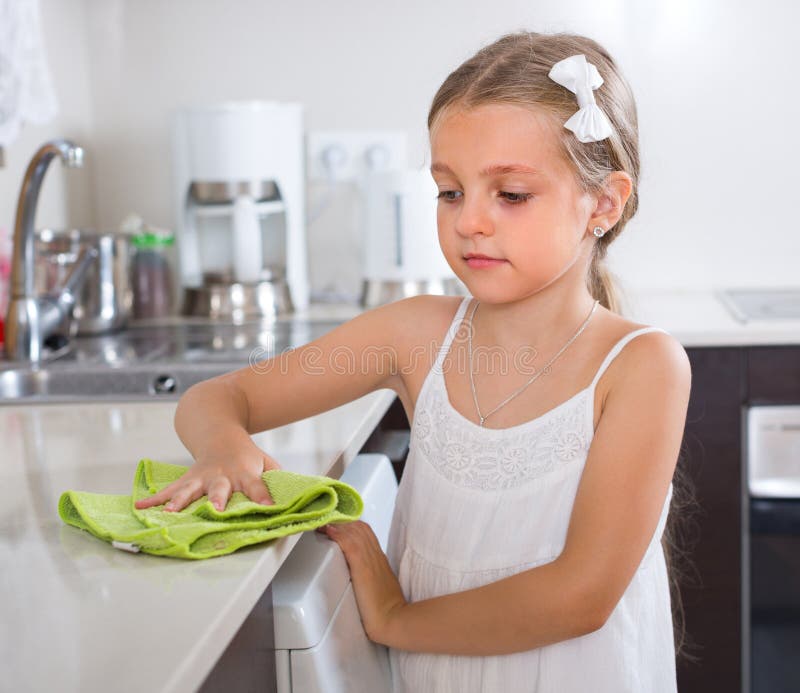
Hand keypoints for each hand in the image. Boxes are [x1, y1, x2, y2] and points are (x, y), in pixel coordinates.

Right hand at [133, 449, 280, 511]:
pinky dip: (153, 498)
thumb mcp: (265, 461)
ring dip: (180, 502)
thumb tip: (290, 497)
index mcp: (244, 472)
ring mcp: (201, 477)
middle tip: (214, 510)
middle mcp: (221, 476)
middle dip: (216, 500)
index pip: (256, 487)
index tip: (268, 508)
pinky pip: (168, 490)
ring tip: (169, 512)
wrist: (219, 429)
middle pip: (219, 489)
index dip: (263, 497)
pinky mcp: (186, 479)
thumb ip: (276, 478)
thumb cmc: (245, 454)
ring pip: (189, 490)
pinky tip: (140, 505)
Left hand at [318, 520, 406, 643]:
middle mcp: (375, 555)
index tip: (336, 525)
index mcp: (379, 558)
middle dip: (342, 521)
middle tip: (324, 522)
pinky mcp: (363, 568)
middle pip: (359, 527)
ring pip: (354, 531)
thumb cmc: (387, 609)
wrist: (394, 620)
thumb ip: (369, 576)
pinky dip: (338, 534)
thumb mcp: (379, 586)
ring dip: (337, 524)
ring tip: (322, 523)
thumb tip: (357, 576)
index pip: (365, 532)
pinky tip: (328, 530)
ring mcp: (370, 560)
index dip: (350, 525)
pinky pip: (350, 544)